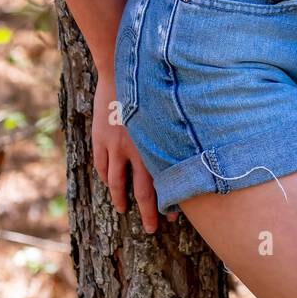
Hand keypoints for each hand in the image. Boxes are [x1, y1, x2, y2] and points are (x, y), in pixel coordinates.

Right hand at [91, 71, 178, 233]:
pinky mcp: (100, 138)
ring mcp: (115, 145)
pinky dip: (105, 177)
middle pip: (142, 192)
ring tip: (124, 210)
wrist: (121, 68)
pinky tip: (109, 183)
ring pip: (116, 183)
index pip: (164, 183)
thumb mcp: (170, 111)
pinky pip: (100, 165)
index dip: (169, 202)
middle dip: (149, 214)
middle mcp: (136, 149)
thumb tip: (196, 147)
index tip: (175, 216)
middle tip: (153, 229)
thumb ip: (178, 132)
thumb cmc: (151, 86)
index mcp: (156, 145)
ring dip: (120, 200)